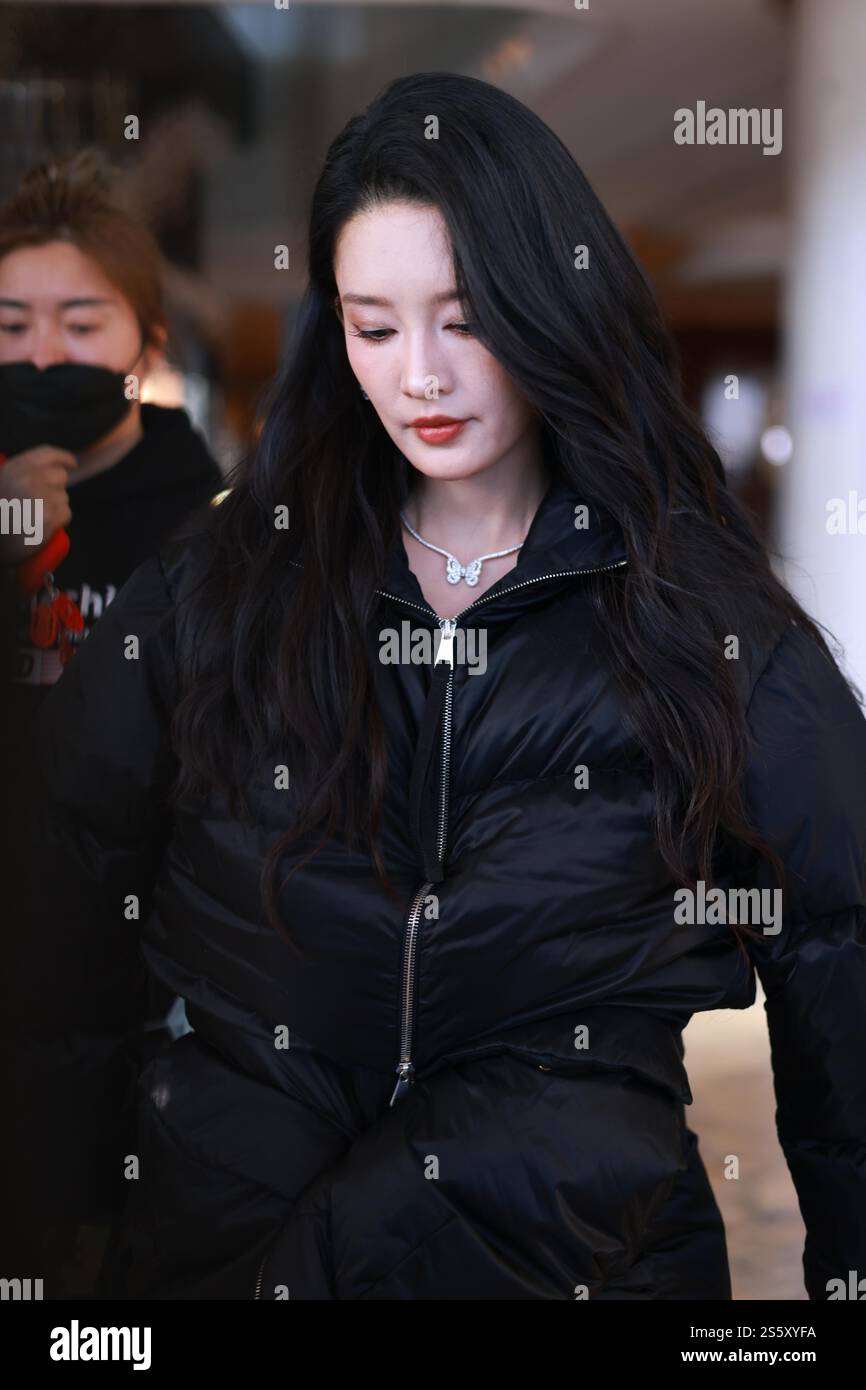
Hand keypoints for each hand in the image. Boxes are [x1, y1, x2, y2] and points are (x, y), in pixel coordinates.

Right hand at [0, 446, 76, 564]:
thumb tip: (57, 468)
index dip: (63, 458)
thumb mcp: (4, 483)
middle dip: (56, 489)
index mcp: (15, 467)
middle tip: (39, 503)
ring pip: (64, 497)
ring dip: (55, 507)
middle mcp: (27, 478)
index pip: (47, 454)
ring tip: (35, 517)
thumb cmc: (1, 515)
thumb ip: (23, 473)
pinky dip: (59, 521)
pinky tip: (42, 525)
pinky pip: (66, 513)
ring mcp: (39, 497)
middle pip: (61, 476)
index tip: (72, 463)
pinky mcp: (47, 517)